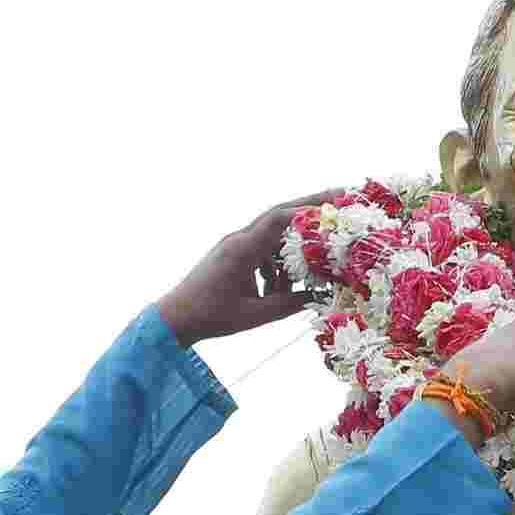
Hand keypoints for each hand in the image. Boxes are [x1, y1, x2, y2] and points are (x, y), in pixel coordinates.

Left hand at [157, 188, 353, 346]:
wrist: (175, 317)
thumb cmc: (211, 316)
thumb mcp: (256, 314)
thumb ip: (290, 303)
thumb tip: (320, 296)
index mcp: (242, 249)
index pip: (278, 218)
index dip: (308, 210)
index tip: (335, 206)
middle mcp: (239, 239)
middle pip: (279, 214)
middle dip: (309, 206)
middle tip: (339, 197)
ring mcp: (234, 244)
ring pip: (272, 233)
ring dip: (292, 247)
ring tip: (309, 269)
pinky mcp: (232, 253)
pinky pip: (262, 248)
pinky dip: (276, 261)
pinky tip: (278, 287)